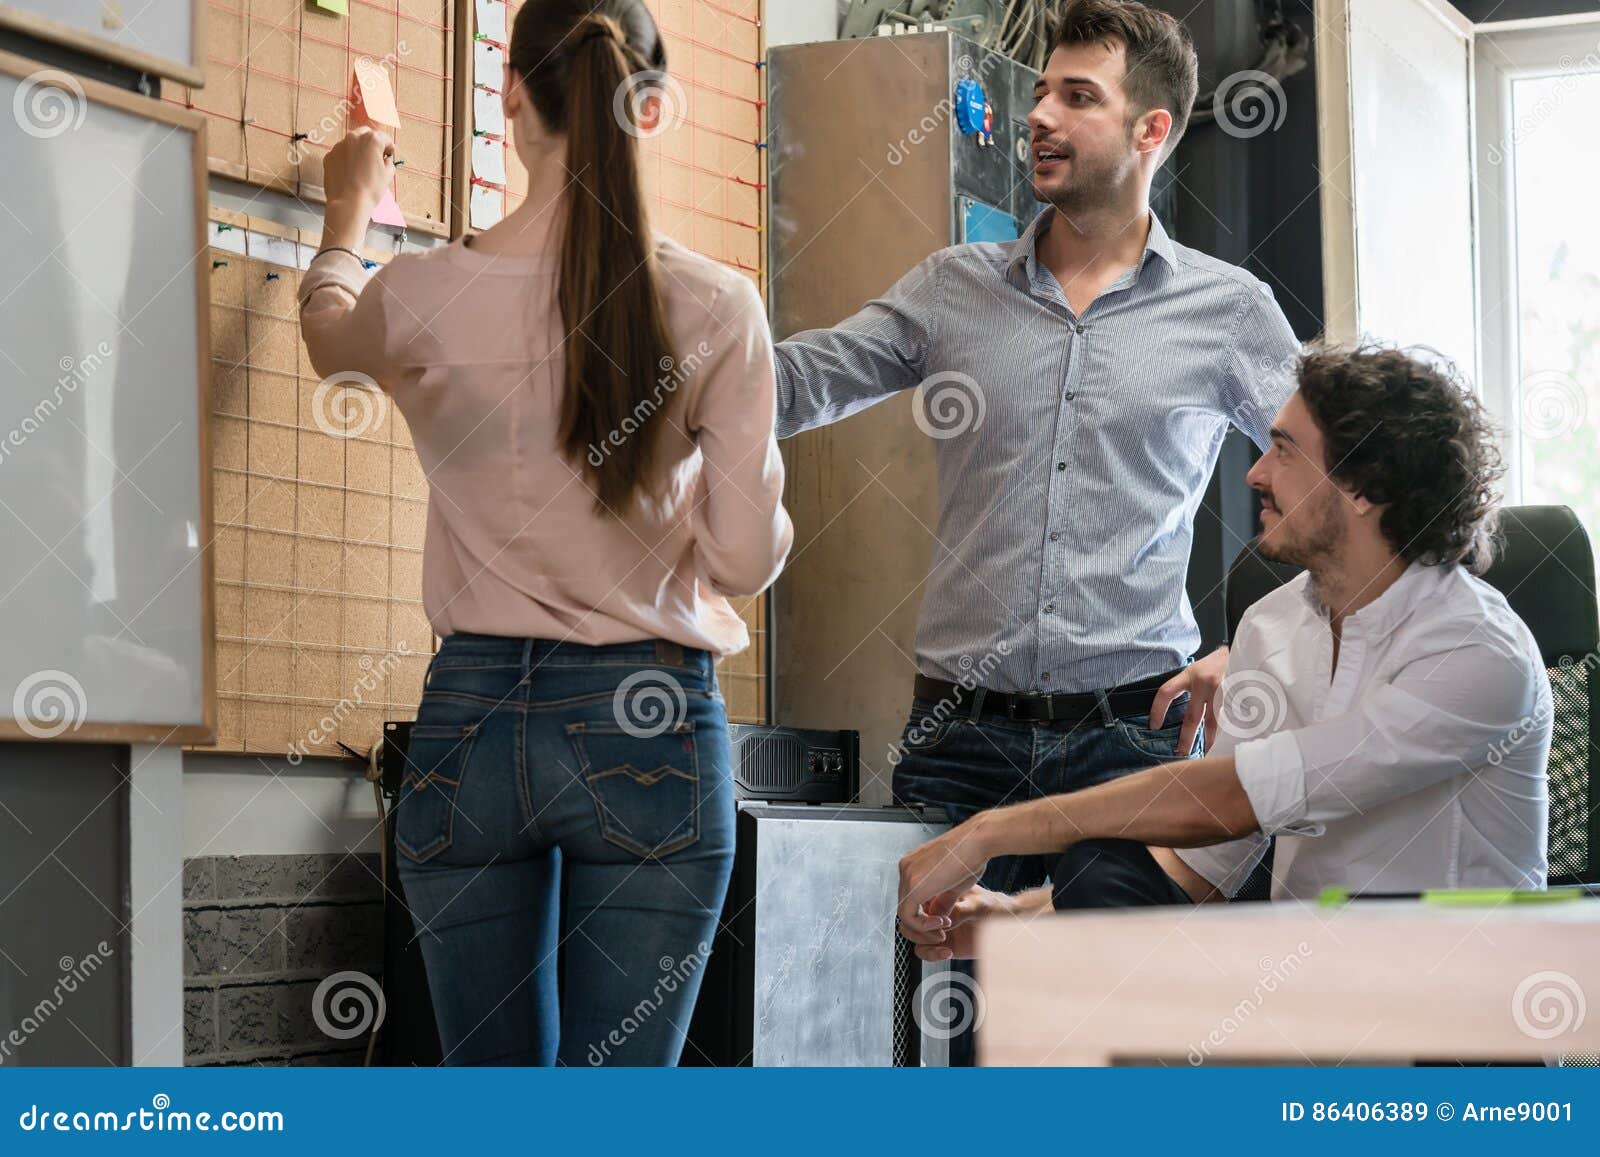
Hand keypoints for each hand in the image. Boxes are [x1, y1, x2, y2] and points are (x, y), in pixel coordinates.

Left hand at [321, 126, 393, 239]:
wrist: (348, 202)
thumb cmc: (369, 190)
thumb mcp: (388, 175)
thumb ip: (388, 162)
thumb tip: (385, 161)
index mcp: (372, 140)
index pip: (384, 138)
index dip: (389, 148)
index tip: (388, 155)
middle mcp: (354, 138)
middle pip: (366, 134)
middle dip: (372, 144)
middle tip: (375, 158)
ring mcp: (339, 146)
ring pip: (351, 143)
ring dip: (358, 151)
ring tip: (362, 168)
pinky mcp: (329, 156)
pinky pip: (341, 154)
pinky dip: (346, 160)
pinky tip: (351, 173)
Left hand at [897, 816, 992, 934]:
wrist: (977, 841)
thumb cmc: (971, 855)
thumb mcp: (954, 884)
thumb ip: (942, 900)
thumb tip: (938, 916)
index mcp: (914, 864)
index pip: (911, 896)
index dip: (925, 913)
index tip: (943, 921)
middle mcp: (907, 867)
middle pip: (906, 904)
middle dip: (924, 922)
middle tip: (942, 930)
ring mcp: (907, 874)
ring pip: (904, 912)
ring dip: (924, 926)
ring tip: (944, 927)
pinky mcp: (913, 885)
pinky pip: (907, 915)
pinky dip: (923, 925)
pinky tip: (942, 923)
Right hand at [898, 884, 1017, 961]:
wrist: (1008, 924)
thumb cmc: (996, 907)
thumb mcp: (980, 905)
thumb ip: (960, 910)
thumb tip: (939, 915)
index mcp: (939, 893)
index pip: (915, 902)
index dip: (921, 914)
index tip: (939, 921)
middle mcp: (935, 909)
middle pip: (909, 920)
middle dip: (919, 930)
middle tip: (939, 934)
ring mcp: (937, 926)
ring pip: (914, 936)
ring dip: (924, 942)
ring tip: (943, 943)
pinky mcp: (943, 943)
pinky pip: (925, 950)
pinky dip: (931, 954)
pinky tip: (947, 952)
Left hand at [1149, 644, 1227, 754]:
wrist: (1247, 647)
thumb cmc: (1222, 660)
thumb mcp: (1200, 667)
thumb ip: (1191, 686)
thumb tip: (1181, 710)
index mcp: (1191, 674)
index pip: (1166, 692)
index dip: (1158, 710)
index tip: (1154, 725)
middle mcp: (1205, 683)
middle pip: (1191, 717)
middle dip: (1185, 738)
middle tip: (1181, 752)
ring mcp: (1223, 691)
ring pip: (1213, 722)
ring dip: (1209, 740)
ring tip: (1206, 752)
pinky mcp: (1238, 697)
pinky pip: (1230, 719)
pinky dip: (1227, 731)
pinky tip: (1227, 740)